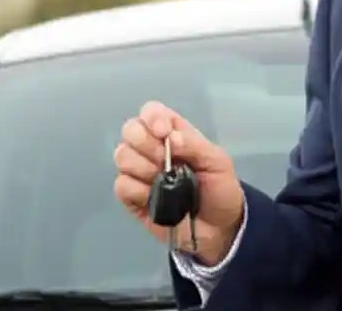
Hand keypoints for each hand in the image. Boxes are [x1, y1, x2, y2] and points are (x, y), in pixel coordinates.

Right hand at [113, 101, 244, 265]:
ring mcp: (140, 173)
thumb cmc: (220, 189)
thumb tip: (171, 137)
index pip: (151, 111)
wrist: (219, 229)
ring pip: (121, 155)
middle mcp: (152, 149)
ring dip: (142, 167)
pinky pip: (121, 185)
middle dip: (145, 143)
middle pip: (129, 129)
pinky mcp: (133, 198)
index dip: (152, 117)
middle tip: (164, 160)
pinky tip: (153, 197)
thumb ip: (195, 145)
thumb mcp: (217, 162)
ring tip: (162, 179)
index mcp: (173, 134)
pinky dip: (137, 190)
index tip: (164, 133)